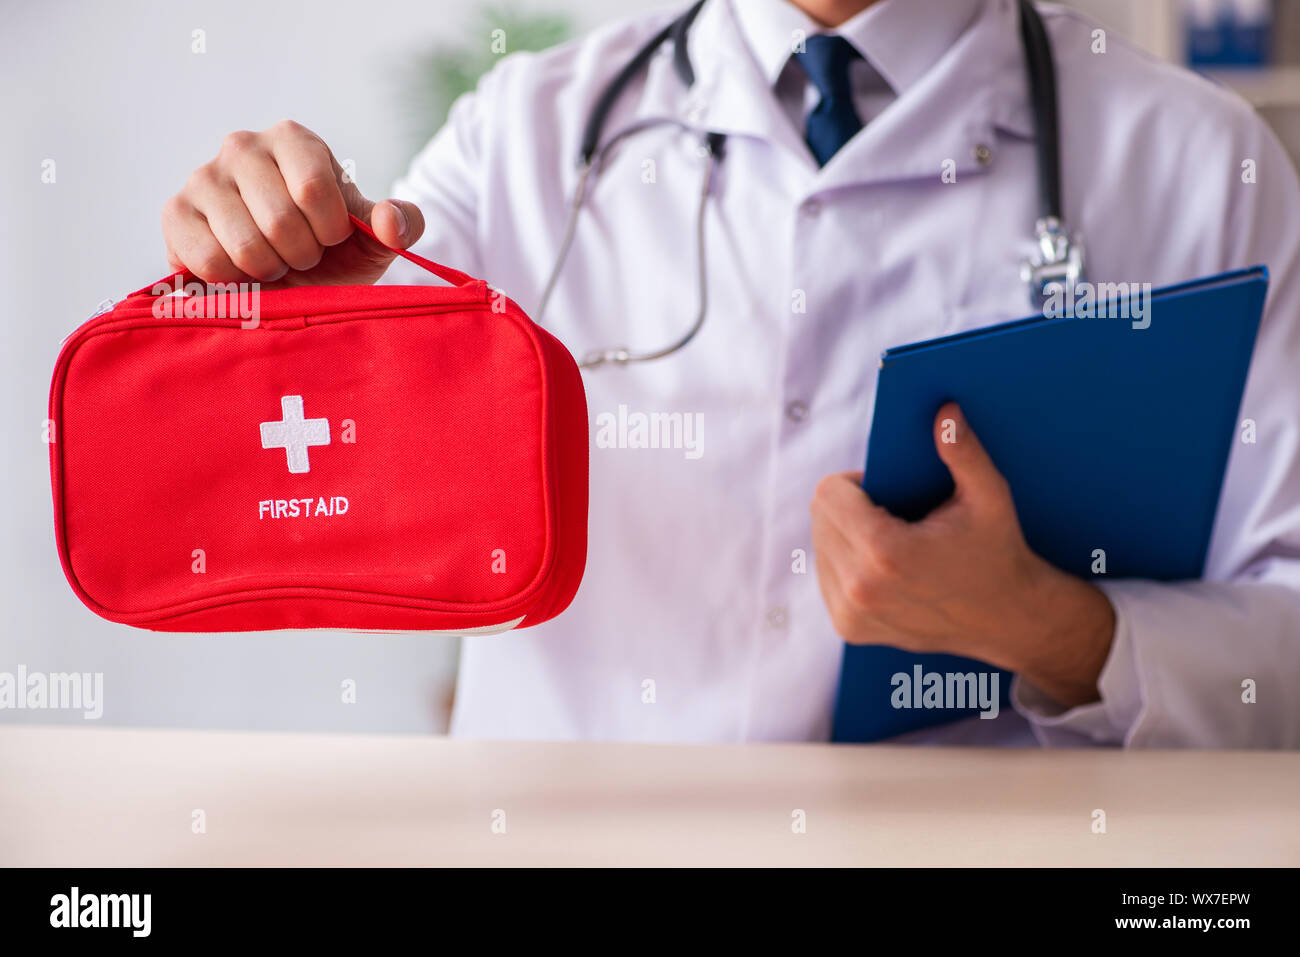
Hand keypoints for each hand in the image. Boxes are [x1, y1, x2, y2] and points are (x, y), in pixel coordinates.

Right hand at [161, 120, 425, 287]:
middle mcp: (241, 146)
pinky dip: (234, 281)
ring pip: (243, 246)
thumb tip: (392, 223)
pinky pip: (207, 261)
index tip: (331, 237)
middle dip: (302, 255)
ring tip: (273, 260)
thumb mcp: (375, 238)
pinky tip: (242, 270)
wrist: (290, 276)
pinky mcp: (175, 215)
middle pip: (279, 221)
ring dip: (270, 271)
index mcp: (293, 140)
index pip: (312, 190)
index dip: (329, 231)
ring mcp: (202, 178)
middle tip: (301, 254)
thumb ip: (401, 225)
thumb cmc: (335, 249)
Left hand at [809, 402, 1115, 708]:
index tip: (883, 489)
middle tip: (890, 513)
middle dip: (848, 507)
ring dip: (844, 534)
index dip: (853, 483)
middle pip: (820, 517)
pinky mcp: (850, 628)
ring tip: (887, 539)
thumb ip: (963, 452)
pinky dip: (846, 563)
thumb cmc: (998, 552)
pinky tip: (881, 565)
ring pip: (820, 546)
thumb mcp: (988, 497)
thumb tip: (944, 410)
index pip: (827, 494)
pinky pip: (826, 576)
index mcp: (885, 553)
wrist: (1008, 621)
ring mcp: (851, 613)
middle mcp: (860, 588)